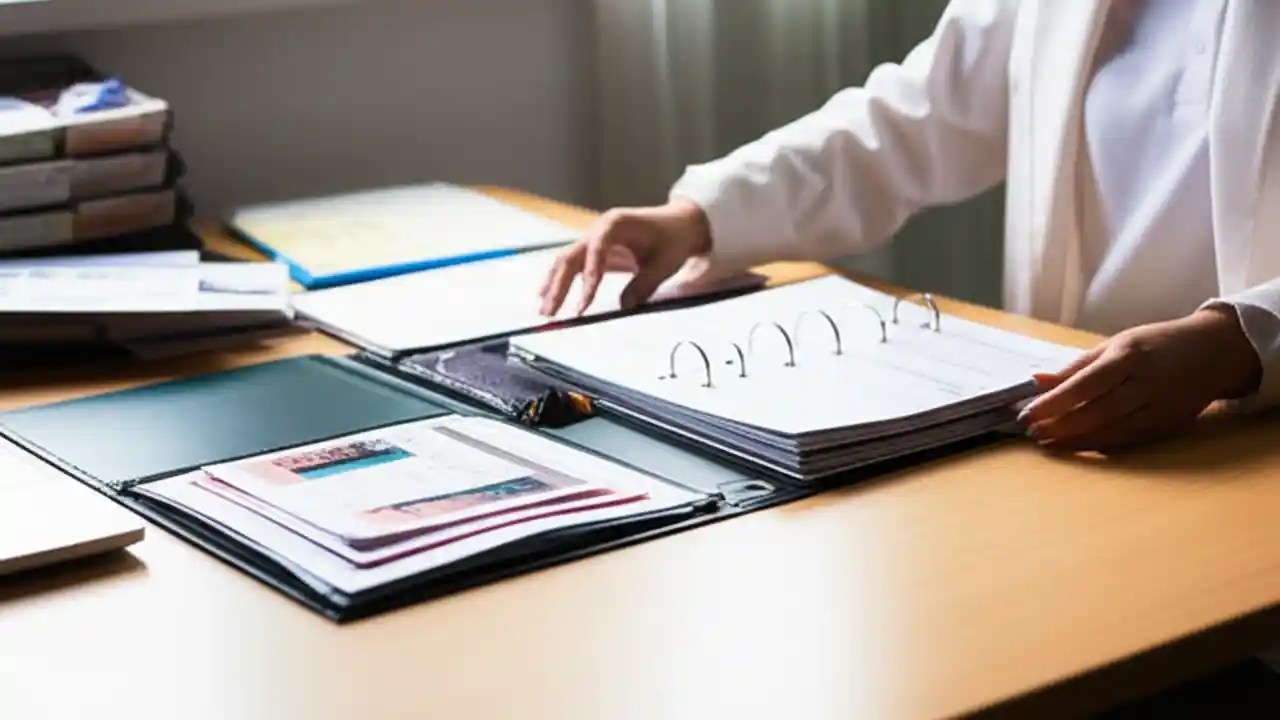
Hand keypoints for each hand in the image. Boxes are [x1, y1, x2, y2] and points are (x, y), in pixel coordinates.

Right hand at [538, 199, 711, 315]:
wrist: (679, 224)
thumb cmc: (673, 238)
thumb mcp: (663, 264)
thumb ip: (643, 286)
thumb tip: (623, 307)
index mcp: (614, 224)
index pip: (595, 251)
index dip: (589, 278)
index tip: (585, 303)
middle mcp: (598, 229)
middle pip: (571, 257)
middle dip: (559, 286)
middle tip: (551, 311)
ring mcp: (594, 239)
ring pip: (567, 261)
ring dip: (554, 285)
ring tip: (545, 310)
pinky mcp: (595, 250)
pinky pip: (574, 265)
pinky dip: (561, 280)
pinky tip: (548, 296)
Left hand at [1019, 306, 1261, 451]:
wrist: (1215, 350)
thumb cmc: (1156, 344)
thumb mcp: (1116, 344)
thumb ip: (1076, 366)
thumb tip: (1036, 381)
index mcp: (1128, 355)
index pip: (1083, 384)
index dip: (1053, 403)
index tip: (1027, 414)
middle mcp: (1146, 382)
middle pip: (1097, 412)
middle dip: (1061, 427)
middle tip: (1033, 434)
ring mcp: (1161, 406)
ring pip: (1113, 432)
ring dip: (1077, 441)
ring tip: (1050, 443)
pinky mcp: (1171, 424)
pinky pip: (1131, 441)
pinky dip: (1102, 446)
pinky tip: (1079, 446)